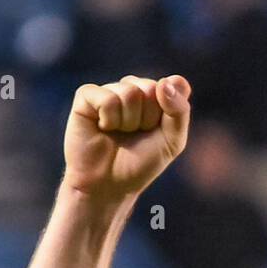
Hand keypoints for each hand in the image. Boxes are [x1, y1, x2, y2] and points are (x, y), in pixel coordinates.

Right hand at [63, 75, 191, 201]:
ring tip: (117, 133)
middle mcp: (132, 88)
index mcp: (155, 96)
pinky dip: (108, 119)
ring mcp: (110, 90)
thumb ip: (180, 110)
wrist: (108, 185)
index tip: (157, 131)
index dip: (168, 112)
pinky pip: (106, 98)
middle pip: (150, 88)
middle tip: (134, 135)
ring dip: (127, 122)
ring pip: (129, 93)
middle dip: (147, 118)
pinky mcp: (87, 96)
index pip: (172, 86)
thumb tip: (164, 82)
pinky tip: (102, 128)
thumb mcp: (172, 142)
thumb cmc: (140, 164)